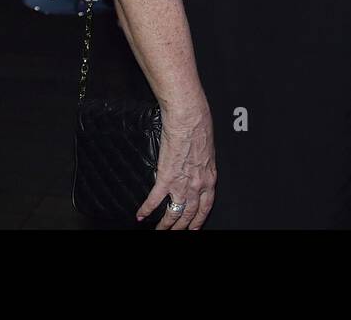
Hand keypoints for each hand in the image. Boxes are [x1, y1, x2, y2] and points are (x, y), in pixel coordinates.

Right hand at [138, 102, 216, 229]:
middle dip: (181, 227)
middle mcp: (197, 184)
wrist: (189, 118)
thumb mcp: (208, 151)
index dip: (198, 220)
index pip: (205, 207)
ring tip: (159, 230)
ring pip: (174, 212)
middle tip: (175, 232)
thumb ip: (203, 166)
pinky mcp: (165, 177)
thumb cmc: (200, 127)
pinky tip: (140, 215)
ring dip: (165, 224)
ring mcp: (181, 183)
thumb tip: (196, 171)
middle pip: (189, 214)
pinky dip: (146, 209)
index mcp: (209, 177)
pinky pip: (154, 199)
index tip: (194, 228)